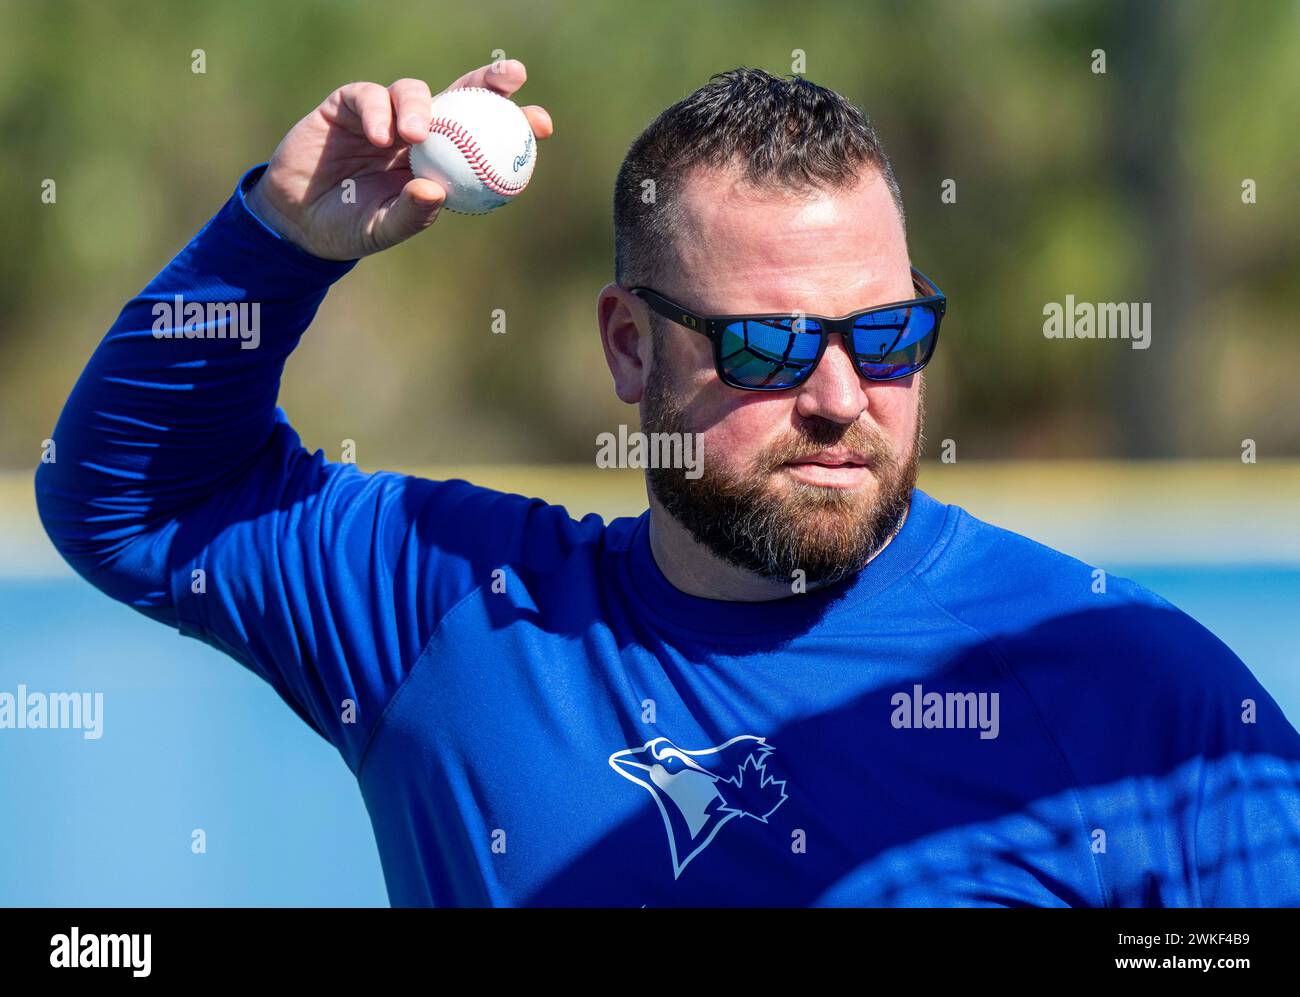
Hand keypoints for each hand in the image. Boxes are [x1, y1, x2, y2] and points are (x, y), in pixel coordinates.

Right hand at [245, 60, 552, 260]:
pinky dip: (377, 112)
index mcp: (441, 159)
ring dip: (419, 106)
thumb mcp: (382, 230)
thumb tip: (438, 191)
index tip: (541, 125)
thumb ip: (411, 215)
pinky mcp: (347, 105)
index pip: (483, 134)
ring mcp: (383, 114)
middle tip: (511, 80)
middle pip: (460, 96)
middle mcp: (418, 131)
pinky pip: (367, 97)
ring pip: (412, 90)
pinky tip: (382, 136)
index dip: (514, 122)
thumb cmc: (349, 228)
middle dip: (489, 81)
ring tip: (415, 136)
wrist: (297, 222)